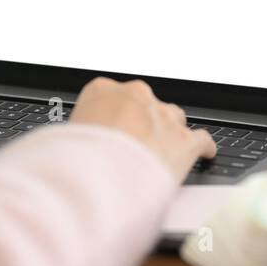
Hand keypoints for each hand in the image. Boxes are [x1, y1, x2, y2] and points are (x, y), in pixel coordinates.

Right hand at [70, 77, 215, 178]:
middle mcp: (136, 97)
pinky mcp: (184, 141)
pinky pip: (201, 140)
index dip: (112, 117)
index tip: (112, 130)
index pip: (109, 96)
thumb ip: (76, 134)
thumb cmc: (76, 157)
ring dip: (169, 134)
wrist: (100, 175)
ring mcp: (163, 116)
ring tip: (163, 153)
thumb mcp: (64, 136)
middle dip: (142, 124)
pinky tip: (203, 155)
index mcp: (102, 90)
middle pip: (145, 105)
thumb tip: (68, 148)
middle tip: (134, 146)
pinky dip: (202, 149)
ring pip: (173, 119)